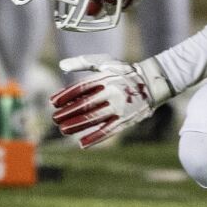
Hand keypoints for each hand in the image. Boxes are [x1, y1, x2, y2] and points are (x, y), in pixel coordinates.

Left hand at [50, 55, 174, 147]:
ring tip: (63, 130)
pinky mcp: (126, 120)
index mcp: (105, 79)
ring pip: (94, 118)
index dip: (65, 96)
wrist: (153, 82)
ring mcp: (119, 107)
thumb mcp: (105, 62)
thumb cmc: (124, 71)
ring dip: (77, 125)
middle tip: (54, 119)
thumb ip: (83, 62)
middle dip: (68, 113)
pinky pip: (108, 130)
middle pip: (85, 104)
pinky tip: (81, 144)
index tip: (53, 102)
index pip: (80, 88)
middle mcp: (111, 92)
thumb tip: (61, 64)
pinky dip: (95, 138)